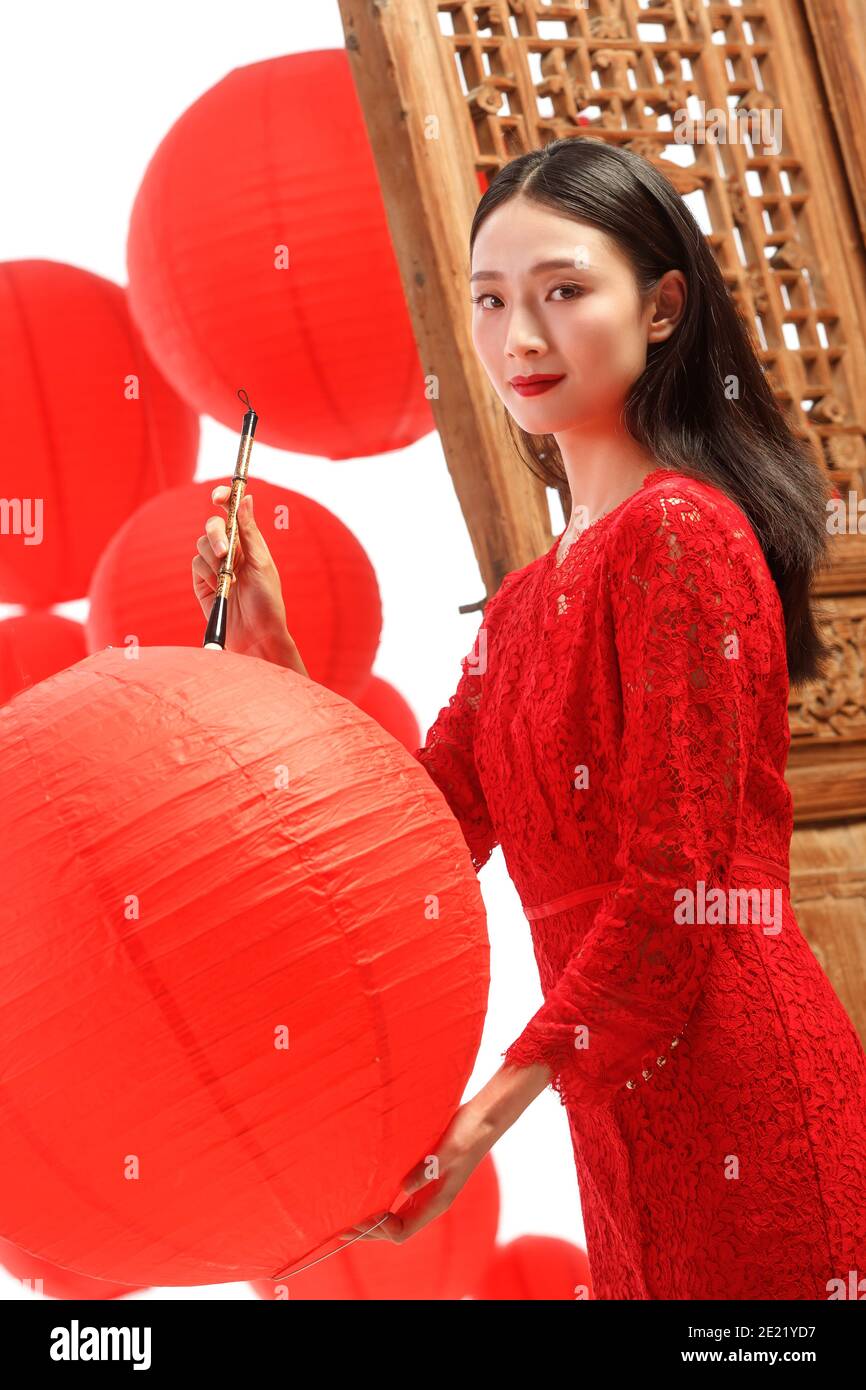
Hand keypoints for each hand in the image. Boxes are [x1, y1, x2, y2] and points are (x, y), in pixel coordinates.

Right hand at [192, 485, 299, 665]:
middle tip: (225, 553)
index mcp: (249, 542)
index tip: (217, 496)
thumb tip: (246, 497)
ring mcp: (215, 566)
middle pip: (212, 526)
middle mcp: (231, 551)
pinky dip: (206, 574)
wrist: (255, 636)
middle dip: (215, 535)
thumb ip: (249, 531)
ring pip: (201, 545)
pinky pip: (196, 565)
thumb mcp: (261, 563)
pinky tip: (219, 588)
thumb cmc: (267, 602)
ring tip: (228, 580)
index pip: (233, 512)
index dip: (224, 498)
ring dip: (212, 559)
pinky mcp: (202, 582)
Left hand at [334, 1101, 496, 1246]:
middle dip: (371, 1231)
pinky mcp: (428, 1179)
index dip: (379, 1230)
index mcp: (437, 1202)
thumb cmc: (467, 1134)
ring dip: (376, 1220)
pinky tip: (371, 1195)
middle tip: (343, 1230)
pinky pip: (403, 1200)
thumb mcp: (447, 1151)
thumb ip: (426, 1170)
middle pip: (397, 1228)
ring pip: (399, 1216)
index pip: (403, 1231)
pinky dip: (385, 1203)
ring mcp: (430, 1192)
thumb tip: (403, 1189)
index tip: (359, 1219)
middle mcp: (432, 1202)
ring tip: (352, 1217)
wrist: (484, 1119)